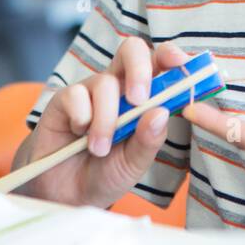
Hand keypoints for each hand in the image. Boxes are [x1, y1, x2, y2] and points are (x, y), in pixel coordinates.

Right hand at [21, 37, 189, 206]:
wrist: (69, 194)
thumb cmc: (107, 172)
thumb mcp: (135, 162)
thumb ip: (149, 139)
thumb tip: (161, 112)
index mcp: (143, 96)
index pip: (159, 63)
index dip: (171, 56)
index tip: (180, 63)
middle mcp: (118, 86)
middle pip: (131, 50)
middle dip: (139, 69)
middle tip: (138, 100)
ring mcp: (90, 90)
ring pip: (105, 83)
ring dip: (106, 120)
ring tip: (100, 149)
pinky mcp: (64, 99)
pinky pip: (76, 95)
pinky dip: (81, 119)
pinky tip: (78, 135)